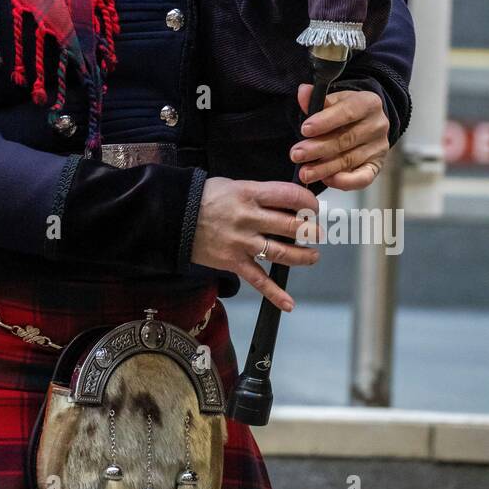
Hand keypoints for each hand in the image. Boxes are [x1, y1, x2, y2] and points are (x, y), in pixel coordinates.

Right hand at [190, 177, 322, 311]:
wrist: (172, 215)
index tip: (313, 206)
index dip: (308, 202)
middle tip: (316, 232)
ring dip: (303, 256)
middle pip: (290, 226)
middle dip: (310, 230)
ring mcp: (241, 242)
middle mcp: (248, 218)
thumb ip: (259, 194)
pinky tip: (289, 303)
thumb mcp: (234, 185)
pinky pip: (257, 280)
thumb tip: (287, 202)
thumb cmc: (204, 198)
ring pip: (281, 253)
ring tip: (313, 256)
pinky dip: (274, 294)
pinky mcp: (233, 262)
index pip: (289, 196)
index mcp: (249, 194)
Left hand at [290, 85, 389, 189]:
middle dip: (318, 148)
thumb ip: (316, 98)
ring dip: (324, 168)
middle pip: (346, 139)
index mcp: (368, 103)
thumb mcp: (333, 100)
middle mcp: (378, 125)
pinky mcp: (376, 166)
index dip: (325, 122)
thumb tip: (303, 92)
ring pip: (349, 160)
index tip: (305, 129)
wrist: (364, 122)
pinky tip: (327, 180)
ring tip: (304, 172)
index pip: (347, 112)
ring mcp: (379, 147)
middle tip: (296, 154)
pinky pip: (363, 178)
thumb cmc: (343, 111)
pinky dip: (346, 182)